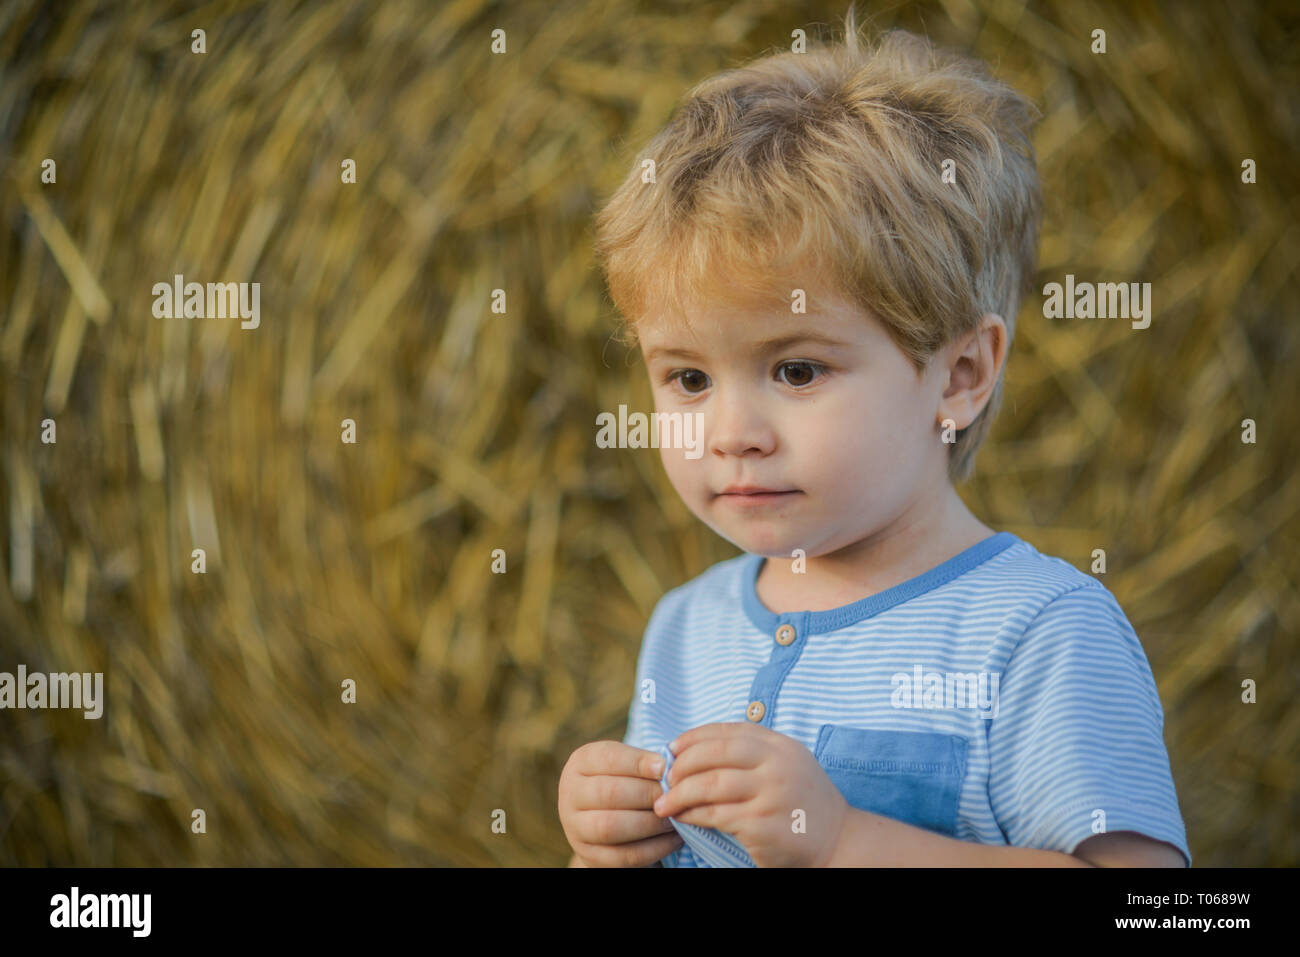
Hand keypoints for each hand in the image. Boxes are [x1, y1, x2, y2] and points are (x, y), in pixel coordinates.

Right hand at [559, 740, 684, 866]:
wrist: (607, 822)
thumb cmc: (625, 783)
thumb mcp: (627, 766)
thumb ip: (644, 763)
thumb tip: (671, 766)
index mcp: (580, 763)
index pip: (608, 758)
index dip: (638, 763)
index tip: (664, 767)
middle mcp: (570, 793)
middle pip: (609, 793)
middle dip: (647, 794)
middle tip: (673, 796)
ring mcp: (575, 827)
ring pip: (611, 827)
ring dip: (650, 823)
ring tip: (673, 818)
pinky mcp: (589, 855)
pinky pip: (623, 856)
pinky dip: (653, 848)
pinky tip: (673, 839)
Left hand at [653, 722, 849, 866]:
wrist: (839, 841)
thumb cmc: (803, 803)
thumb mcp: (788, 764)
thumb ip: (754, 753)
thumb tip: (697, 750)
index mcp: (781, 745)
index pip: (730, 731)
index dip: (695, 737)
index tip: (673, 747)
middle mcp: (777, 764)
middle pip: (715, 753)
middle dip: (683, 764)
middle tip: (665, 777)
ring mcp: (771, 793)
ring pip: (710, 785)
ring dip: (679, 793)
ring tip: (664, 802)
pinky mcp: (762, 824)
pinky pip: (716, 815)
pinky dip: (693, 815)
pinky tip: (683, 818)